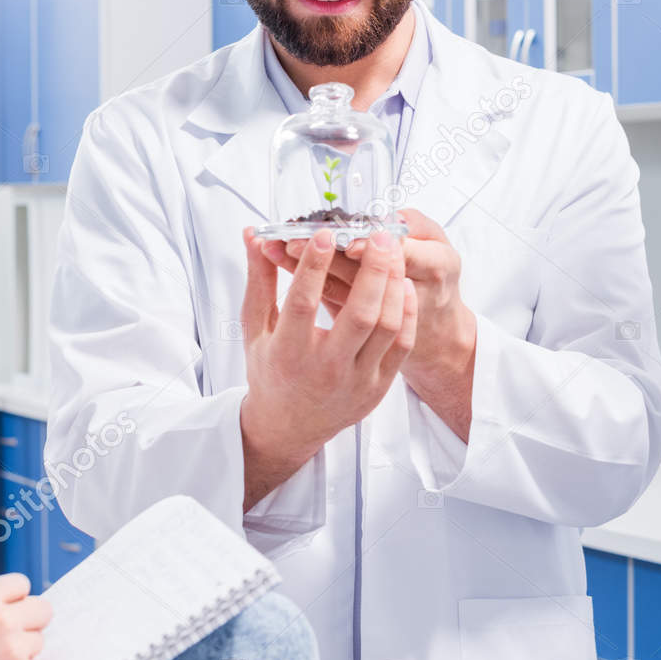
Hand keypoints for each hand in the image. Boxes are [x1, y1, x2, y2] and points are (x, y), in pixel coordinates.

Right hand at [0, 573, 52, 659]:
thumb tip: (14, 608)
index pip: (20, 584)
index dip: (18, 599)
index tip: (14, 610)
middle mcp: (1, 617)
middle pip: (43, 609)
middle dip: (33, 622)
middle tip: (18, 636)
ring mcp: (13, 643)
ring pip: (38, 640)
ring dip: (24, 650)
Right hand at [268, 207, 474, 390]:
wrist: (288, 426)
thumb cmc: (270, 371)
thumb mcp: (256, 328)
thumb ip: (259, 280)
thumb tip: (254, 235)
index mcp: (288, 353)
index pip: (303, 302)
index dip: (315, 265)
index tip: (326, 233)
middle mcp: (325, 369)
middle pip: (360, 313)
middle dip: (373, 268)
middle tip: (378, 235)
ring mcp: (356, 380)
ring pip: (386, 327)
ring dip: (394, 285)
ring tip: (393, 253)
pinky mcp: (378, 387)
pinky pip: (401, 346)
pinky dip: (406, 313)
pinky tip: (402, 286)